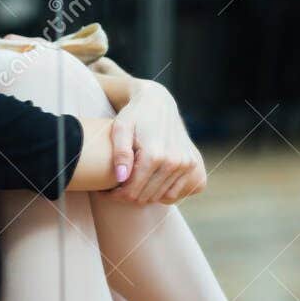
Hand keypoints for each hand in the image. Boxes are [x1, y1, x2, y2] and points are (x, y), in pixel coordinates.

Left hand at [107, 80, 205, 204]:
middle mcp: (174, 161)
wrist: (158, 103)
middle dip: (127, 196)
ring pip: (160, 197)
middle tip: (114, 190)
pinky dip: (160, 193)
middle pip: (145, 196)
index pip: (132, 191)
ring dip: (143, 196)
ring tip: (129, 185)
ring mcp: (186, 164)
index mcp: (155, 155)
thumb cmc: (134, 116)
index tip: (105, 192)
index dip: (116, 196)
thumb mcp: (120, 129)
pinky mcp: (193, 165)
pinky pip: (175, 193)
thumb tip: (121, 178)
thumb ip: (120, 153)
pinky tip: (147, 184)